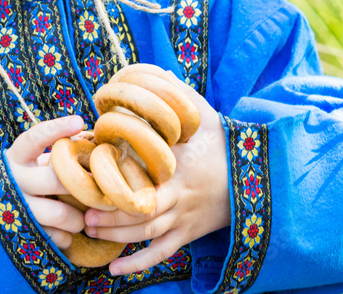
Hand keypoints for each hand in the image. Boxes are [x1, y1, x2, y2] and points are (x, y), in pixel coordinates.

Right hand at [5, 114, 87, 250]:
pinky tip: (67, 231)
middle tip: (96, 189)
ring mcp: (17, 207)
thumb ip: (58, 150)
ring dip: (78, 217)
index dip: (56, 129)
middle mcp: (14, 180)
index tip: (78, 120)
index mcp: (17, 157)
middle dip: (80, 185)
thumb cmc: (25, 176)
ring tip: (83, 217)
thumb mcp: (33, 159)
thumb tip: (93, 137)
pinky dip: (67, 236)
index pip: (34, 138)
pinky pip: (55, 236)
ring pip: (59, 213)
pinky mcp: (23, 232)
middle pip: (55, 179)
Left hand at [83, 66, 230, 276]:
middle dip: (111, 215)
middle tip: (84, 212)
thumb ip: (179, 94)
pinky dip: (138, 266)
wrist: (258, 175)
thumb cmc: (224, 143)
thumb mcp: (204, 115)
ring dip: (117, 236)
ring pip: (146, 234)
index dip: (118, 179)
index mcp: (179, 167)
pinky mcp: (189, 234)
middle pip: (141, 212)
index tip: (93, 173)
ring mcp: (184, 218)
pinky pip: (162, 254)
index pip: (146, 176)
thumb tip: (156, 70)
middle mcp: (180, 196)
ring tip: (90, 230)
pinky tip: (114, 271)